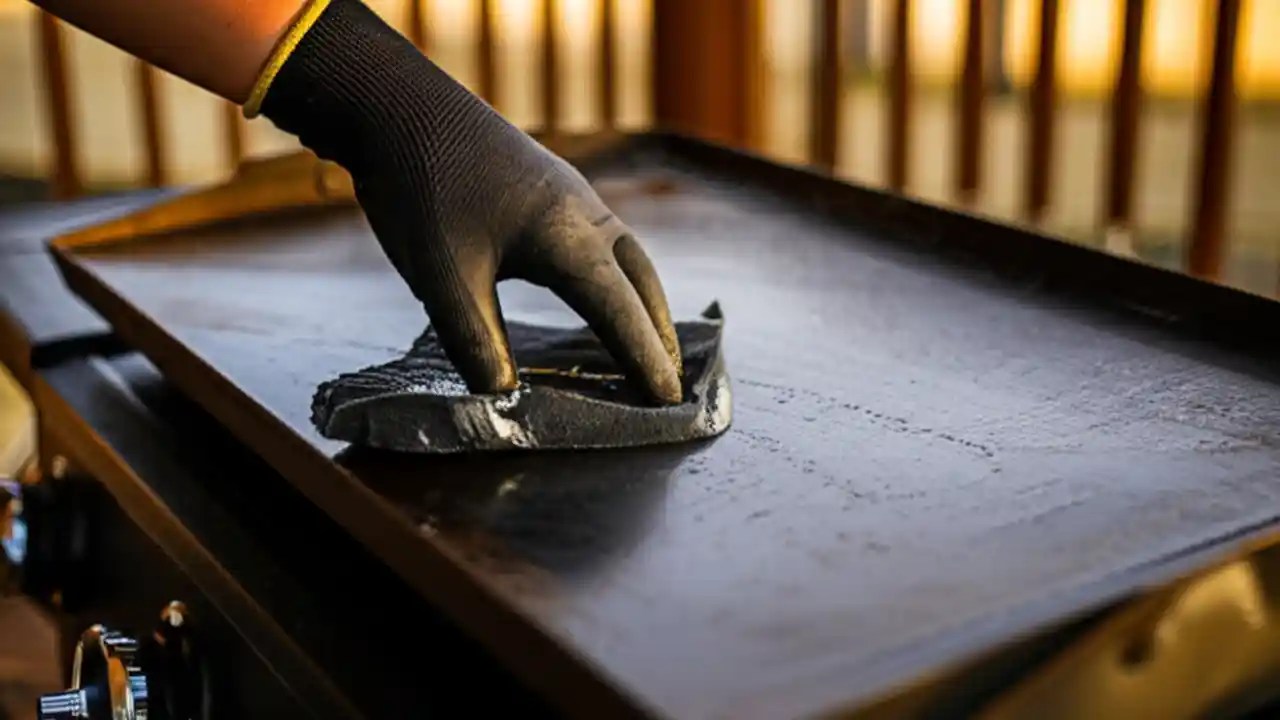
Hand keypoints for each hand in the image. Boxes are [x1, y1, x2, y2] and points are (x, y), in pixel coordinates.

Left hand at [257, 0, 681, 403]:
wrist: (399, 104)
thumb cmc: (422, 187)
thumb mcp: (441, 275)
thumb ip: (474, 340)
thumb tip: (503, 396)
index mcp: (568, 236)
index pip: (619, 310)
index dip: (643, 359)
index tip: (668, 401)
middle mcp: (585, 213)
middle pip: (641, 281)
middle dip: (658, 333)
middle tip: (671, 384)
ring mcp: (572, 194)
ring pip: (628, 257)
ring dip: (645, 303)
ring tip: (650, 344)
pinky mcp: (553, 187)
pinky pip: (608, 240)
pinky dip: (621, 277)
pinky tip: (603, 290)